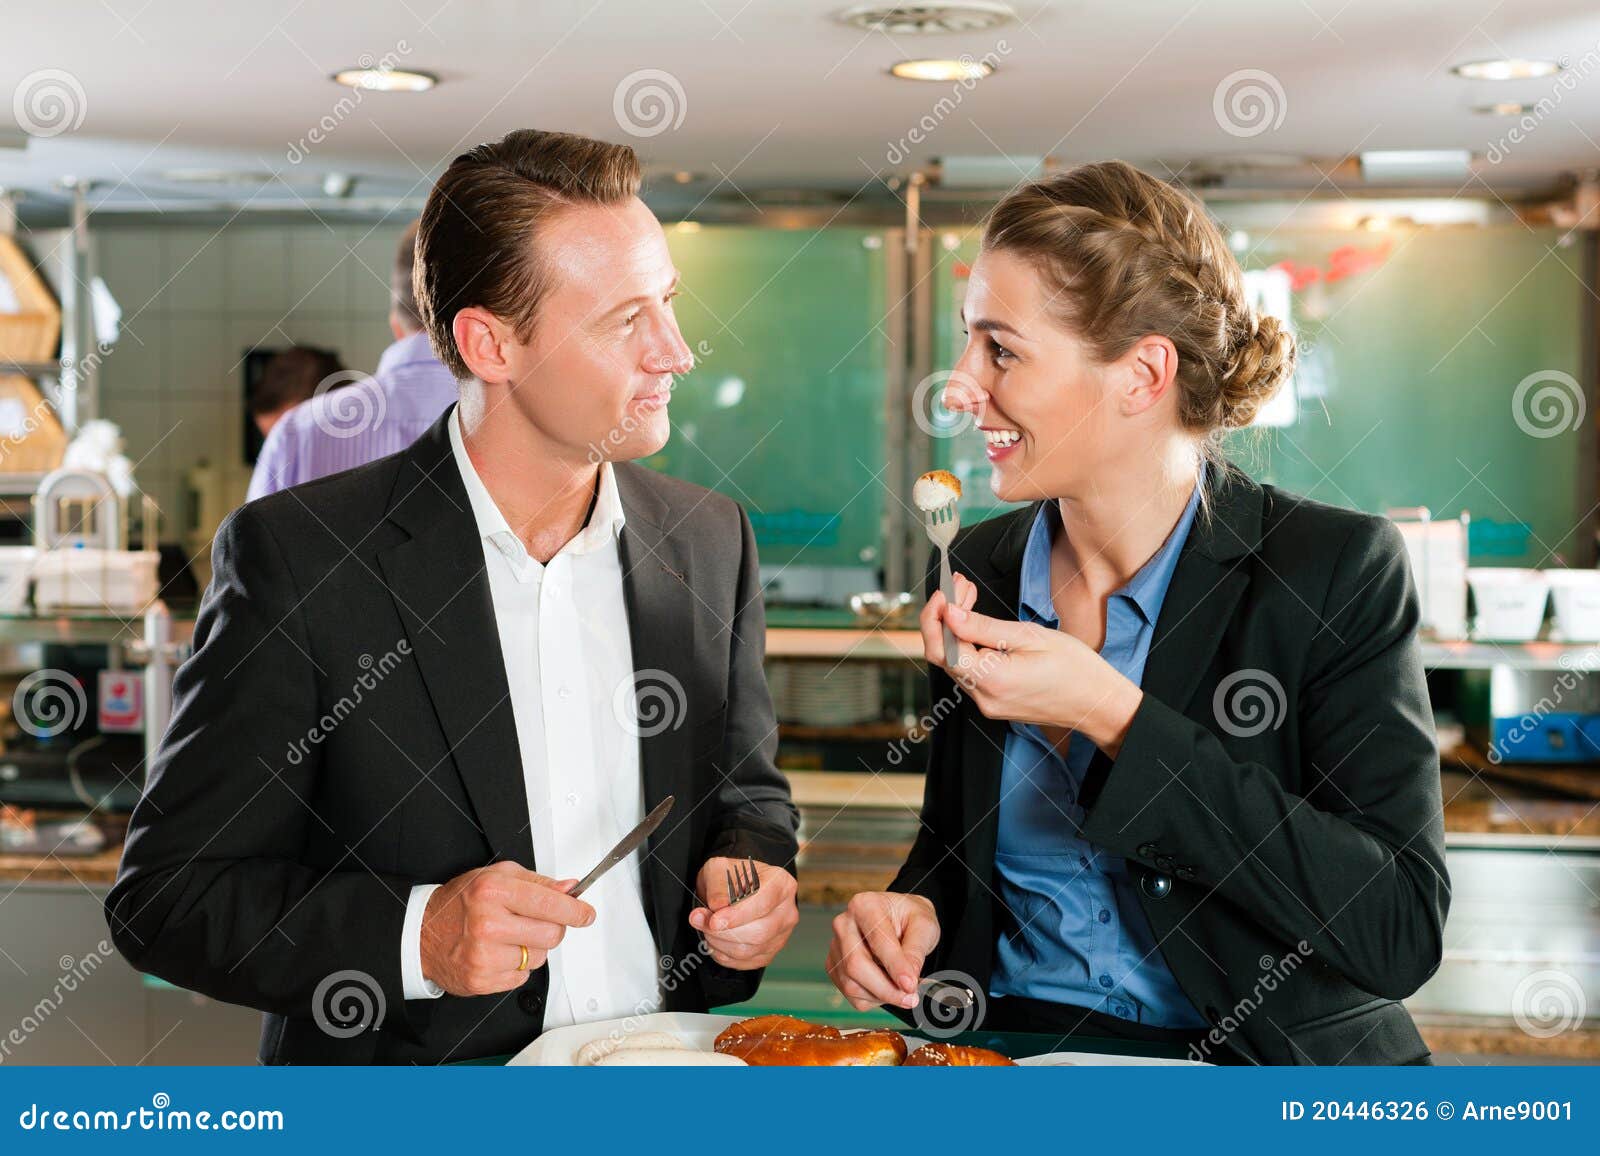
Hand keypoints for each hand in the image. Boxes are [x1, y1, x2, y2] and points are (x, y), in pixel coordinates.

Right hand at [420, 860, 594, 996]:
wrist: (420, 934)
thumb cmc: (459, 903)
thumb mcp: (496, 876)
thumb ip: (537, 882)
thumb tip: (569, 889)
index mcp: (493, 892)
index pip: (550, 903)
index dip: (575, 911)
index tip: (586, 914)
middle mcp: (488, 924)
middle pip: (552, 935)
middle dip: (553, 928)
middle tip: (536, 922)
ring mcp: (484, 956)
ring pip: (539, 958)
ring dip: (532, 948)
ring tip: (508, 937)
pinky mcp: (482, 981)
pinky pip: (522, 978)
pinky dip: (516, 967)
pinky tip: (498, 953)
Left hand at [688, 857, 798, 969]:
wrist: (735, 889)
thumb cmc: (731, 877)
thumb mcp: (719, 868)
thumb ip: (718, 886)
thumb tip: (717, 907)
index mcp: (781, 884)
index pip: (762, 904)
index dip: (737, 915)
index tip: (714, 920)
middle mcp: (786, 911)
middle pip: (759, 933)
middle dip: (724, 932)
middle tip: (702, 922)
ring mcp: (780, 935)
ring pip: (750, 950)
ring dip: (720, 943)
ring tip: (707, 928)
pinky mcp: (769, 952)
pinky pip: (745, 962)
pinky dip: (724, 954)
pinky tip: (716, 939)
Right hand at [825, 891, 939, 1009]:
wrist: (900, 920)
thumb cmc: (910, 919)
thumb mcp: (924, 926)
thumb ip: (915, 952)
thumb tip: (907, 981)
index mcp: (864, 906)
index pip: (877, 940)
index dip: (895, 966)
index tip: (910, 985)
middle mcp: (844, 925)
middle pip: (855, 965)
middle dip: (886, 988)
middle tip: (911, 997)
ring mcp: (836, 948)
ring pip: (852, 985)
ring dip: (882, 995)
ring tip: (903, 990)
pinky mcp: (835, 967)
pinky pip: (852, 995)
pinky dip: (874, 999)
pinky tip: (887, 985)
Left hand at [919, 572, 1142, 754]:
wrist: (1098, 703)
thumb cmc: (1075, 669)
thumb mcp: (1030, 636)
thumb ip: (984, 627)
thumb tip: (950, 613)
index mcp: (992, 680)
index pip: (942, 648)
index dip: (937, 616)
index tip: (945, 591)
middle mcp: (983, 697)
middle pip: (944, 654)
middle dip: (945, 616)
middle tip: (959, 586)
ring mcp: (987, 702)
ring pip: (955, 661)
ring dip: (956, 628)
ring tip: (969, 596)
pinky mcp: (994, 701)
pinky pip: (970, 671)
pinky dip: (968, 645)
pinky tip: (978, 624)